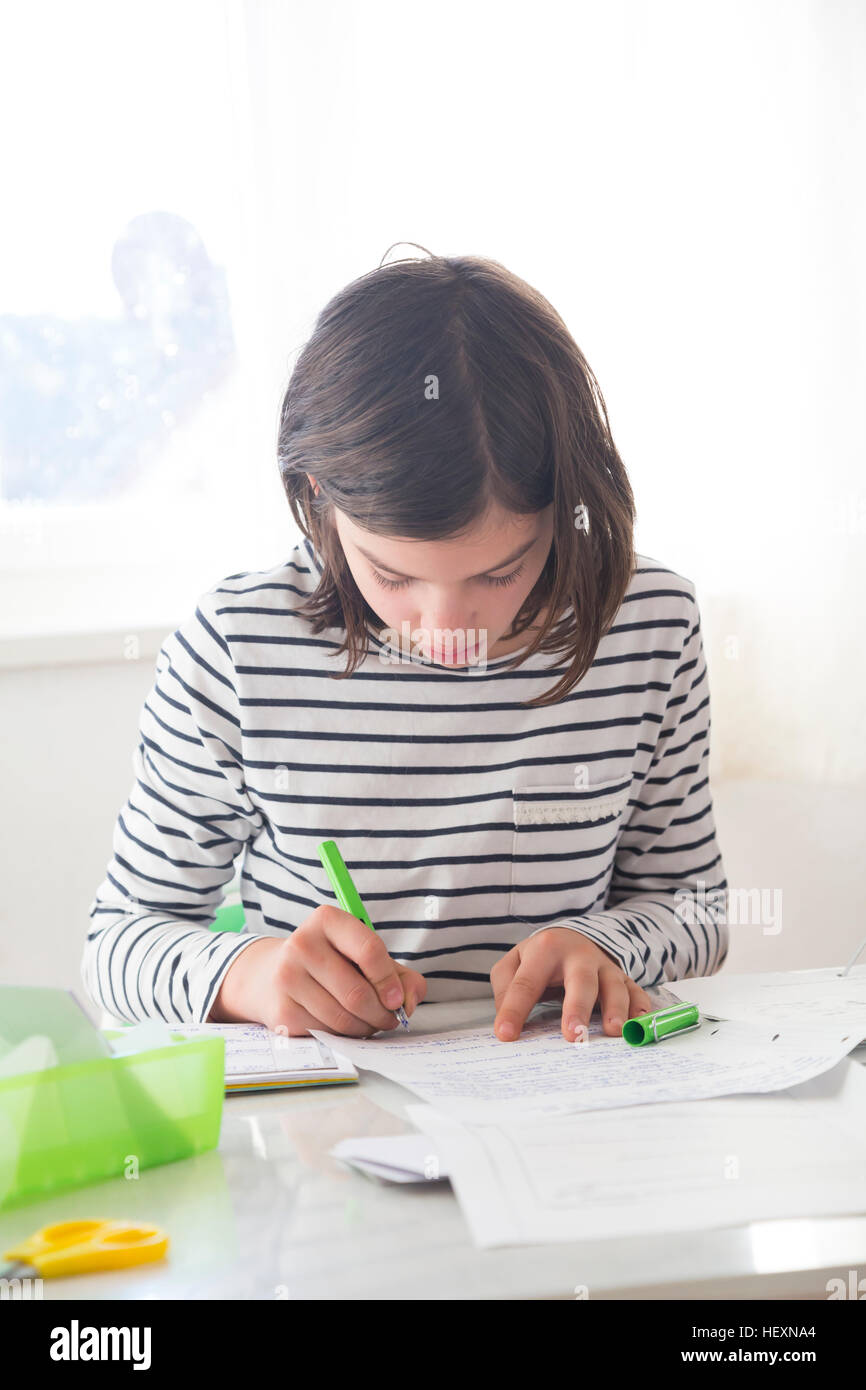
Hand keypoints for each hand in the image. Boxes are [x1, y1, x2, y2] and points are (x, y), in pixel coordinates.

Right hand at [209, 905, 427, 1035]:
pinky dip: (343, 1035)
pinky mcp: (281, 1010)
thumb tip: (409, 1002)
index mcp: (327, 920)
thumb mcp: (364, 957)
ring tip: (370, 1022)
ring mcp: (287, 978)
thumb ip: (400, 975)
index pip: (369, 950)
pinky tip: (344, 1025)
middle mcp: (302, 944)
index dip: (389, 981)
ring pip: (342, 1018)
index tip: (397, 1000)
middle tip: (390, 1019)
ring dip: (365, 1027)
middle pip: (357, 993)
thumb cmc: (331, 963)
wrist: (271, 975)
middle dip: (381, 1014)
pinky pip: (325, 1032)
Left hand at [491, 928, 653, 1041]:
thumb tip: (507, 1023)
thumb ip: (506, 989)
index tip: (506, 1035)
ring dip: (616, 1008)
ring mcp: (604, 967)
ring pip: (614, 986)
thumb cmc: (540, 958)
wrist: (573, 937)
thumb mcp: (514, 963)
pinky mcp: (623, 979)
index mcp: (545, 950)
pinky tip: (639, 1024)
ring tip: (612, 1031)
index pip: (526, 983)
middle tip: (573, 1034)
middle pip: (580, 981)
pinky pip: (637, 992)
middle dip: (577, 1007)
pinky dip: (641, 1008)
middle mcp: (579, 956)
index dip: (515, 1010)